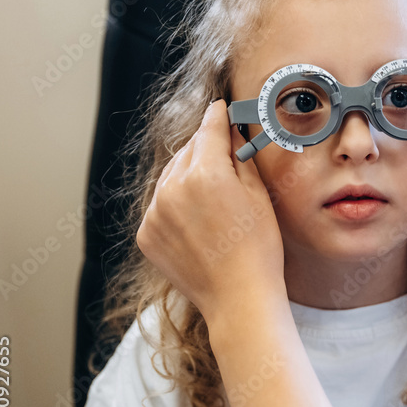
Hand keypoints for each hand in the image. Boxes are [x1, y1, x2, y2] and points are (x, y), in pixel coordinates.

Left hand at [135, 99, 285, 323]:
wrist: (239, 297)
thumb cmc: (259, 249)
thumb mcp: (258, 196)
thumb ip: (240, 157)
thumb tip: (231, 133)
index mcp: (205, 174)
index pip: (209, 130)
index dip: (217, 117)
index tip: (219, 109)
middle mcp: (172, 188)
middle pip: (187, 151)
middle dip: (204, 149)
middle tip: (224, 156)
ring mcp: (154, 213)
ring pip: (170, 177)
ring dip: (188, 176)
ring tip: (212, 195)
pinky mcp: (146, 234)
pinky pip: (159, 205)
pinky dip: (175, 204)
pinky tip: (198, 220)